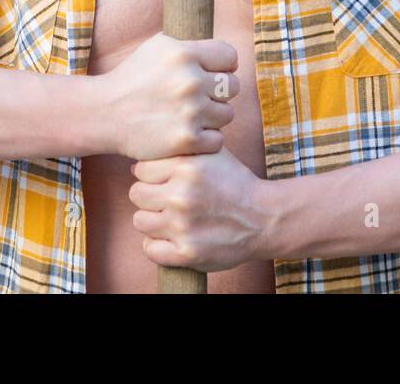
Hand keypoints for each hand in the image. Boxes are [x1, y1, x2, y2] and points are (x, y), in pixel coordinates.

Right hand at [97, 32, 240, 160]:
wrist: (106, 113)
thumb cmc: (133, 78)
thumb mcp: (158, 47)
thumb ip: (191, 46)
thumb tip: (224, 53)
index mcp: (184, 54)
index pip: (230, 56)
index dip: (223, 65)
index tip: (212, 73)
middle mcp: (190, 81)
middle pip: (232, 86)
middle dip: (219, 91)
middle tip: (201, 96)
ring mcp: (190, 112)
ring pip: (227, 114)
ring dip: (213, 116)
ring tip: (192, 114)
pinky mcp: (187, 139)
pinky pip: (218, 139)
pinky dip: (206, 139)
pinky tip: (189, 132)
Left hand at [128, 148, 273, 271]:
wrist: (263, 217)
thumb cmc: (235, 182)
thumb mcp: (212, 153)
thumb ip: (182, 148)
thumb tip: (146, 149)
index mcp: (186, 167)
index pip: (141, 168)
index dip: (151, 174)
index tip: (162, 179)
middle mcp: (181, 195)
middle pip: (136, 194)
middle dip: (149, 196)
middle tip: (164, 199)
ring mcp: (183, 226)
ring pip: (140, 221)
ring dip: (152, 220)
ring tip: (168, 218)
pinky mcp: (187, 252)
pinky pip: (150, 249)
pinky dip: (157, 245)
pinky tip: (170, 238)